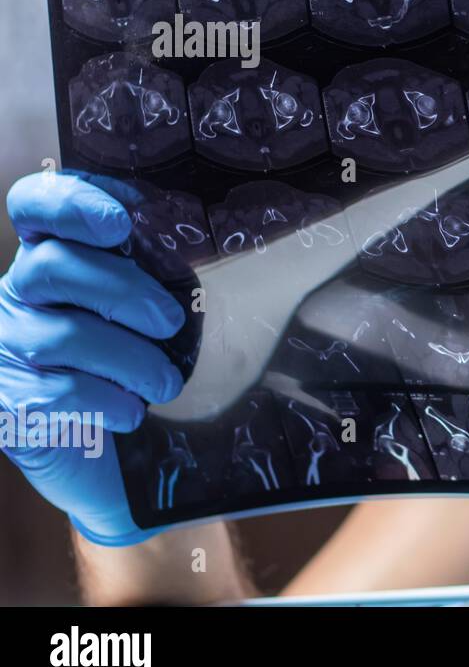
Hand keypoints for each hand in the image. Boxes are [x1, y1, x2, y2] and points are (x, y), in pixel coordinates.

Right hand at [0, 172, 184, 544]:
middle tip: (171, 322)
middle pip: (52, 266)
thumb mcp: (165, 313)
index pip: (37, 206)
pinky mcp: (7, 401)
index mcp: (57, 255)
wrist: (126, 464)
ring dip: (127, 359)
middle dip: (121, 290)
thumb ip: (173, 274)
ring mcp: (6, 346)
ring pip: (60, 335)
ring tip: (167, 383)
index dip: (68, 203)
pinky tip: (131, 413)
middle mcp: (21, 294)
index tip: (119, 221)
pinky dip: (104, 400)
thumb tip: (246, 253)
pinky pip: (53, 391)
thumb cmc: (151, 367)